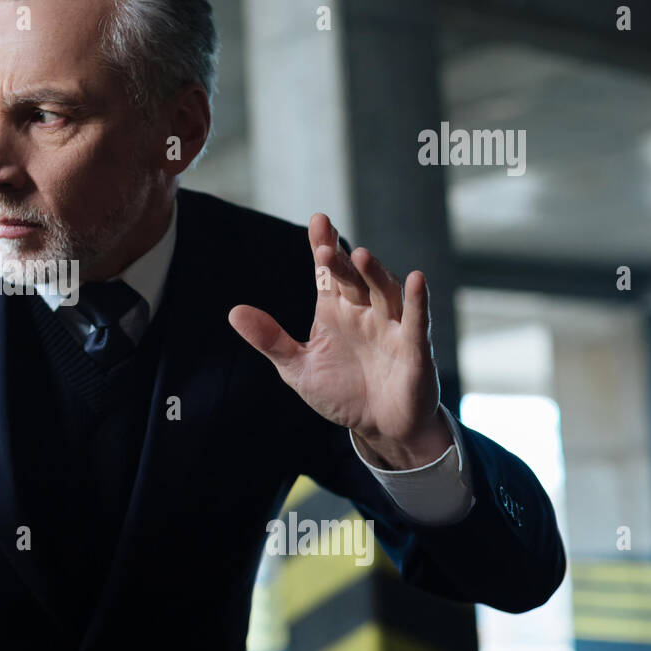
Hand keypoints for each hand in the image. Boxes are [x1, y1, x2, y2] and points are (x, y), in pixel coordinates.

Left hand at [228, 213, 451, 469]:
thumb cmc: (342, 393)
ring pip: (385, 292)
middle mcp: (364, 312)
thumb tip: (234, 312)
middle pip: (353, 279)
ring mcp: (391, 328)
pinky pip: (416, 321)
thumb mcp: (297, 368)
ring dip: (374, 273)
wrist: (380, 428)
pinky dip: (417, 301)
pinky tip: (416, 280)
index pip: (327, 273)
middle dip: (340, 262)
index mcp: (335, 312)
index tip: (318, 221)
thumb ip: (270, 340)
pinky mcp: (414, 349)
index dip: (323, 247)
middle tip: (324, 248)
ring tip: (359, 256)